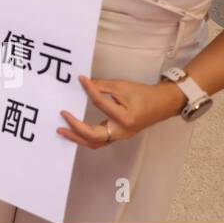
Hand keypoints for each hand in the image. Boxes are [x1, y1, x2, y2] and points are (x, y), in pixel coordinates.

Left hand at [58, 75, 186, 148]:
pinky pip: (99, 141)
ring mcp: (119, 136)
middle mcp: (121, 132)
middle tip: (62, 115)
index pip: (99, 103)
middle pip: (93, 136)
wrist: (161, 104)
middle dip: (75, 127)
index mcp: (125, 118)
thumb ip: (101, 85)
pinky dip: (85, 137)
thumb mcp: (122, 86)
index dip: (89, 89)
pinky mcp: (117, 136)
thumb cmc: (144, 95)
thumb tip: (84, 83)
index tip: (80, 79)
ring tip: (62, 130)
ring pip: (95, 143)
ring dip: (77, 137)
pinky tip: (74, 131)